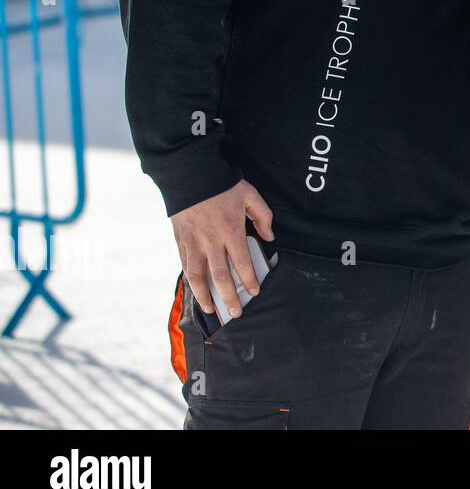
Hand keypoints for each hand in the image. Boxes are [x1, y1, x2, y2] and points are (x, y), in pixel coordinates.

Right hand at [171, 179, 274, 318]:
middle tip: (235, 313)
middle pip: (220, 276)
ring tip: (211, 309)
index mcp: (231, 230)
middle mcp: (211, 240)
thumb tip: (269, 237)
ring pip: (198, 276)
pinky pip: (185, 266)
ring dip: (205, 296)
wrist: (190, 175)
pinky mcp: (180, 241)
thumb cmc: (223, 185)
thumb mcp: (251, 196)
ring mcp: (193, 242)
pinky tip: (196, 290)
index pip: (242, 262)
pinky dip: (190, 281)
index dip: (249, 280)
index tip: (254, 293)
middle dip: (228, 298)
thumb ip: (263, 217)